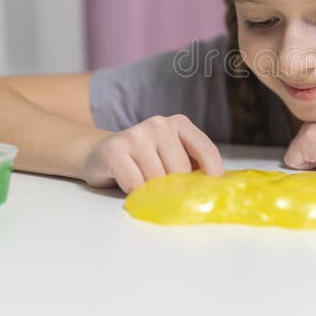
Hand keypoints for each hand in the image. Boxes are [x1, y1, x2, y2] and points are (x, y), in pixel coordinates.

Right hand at [83, 114, 224, 192]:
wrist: (100, 153)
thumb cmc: (143, 159)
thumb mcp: (172, 154)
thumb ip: (192, 164)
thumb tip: (215, 186)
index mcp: (179, 123)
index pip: (206, 150)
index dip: (213, 173)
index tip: (213, 190)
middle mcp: (159, 124)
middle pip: (181, 169)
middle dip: (174, 186)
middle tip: (164, 189)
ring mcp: (136, 134)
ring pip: (157, 179)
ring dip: (152, 190)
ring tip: (144, 183)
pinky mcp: (115, 150)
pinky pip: (135, 184)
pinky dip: (135, 192)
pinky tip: (130, 185)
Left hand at [283, 112, 315, 176]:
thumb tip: (314, 160)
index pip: (308, 141)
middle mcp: (315, 119)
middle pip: (299, 148)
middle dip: (313, 158)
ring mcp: (310, 127)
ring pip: (296, 154)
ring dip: (310, 162)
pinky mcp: (308, 138)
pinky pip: (293, 161)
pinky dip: (306, 167)